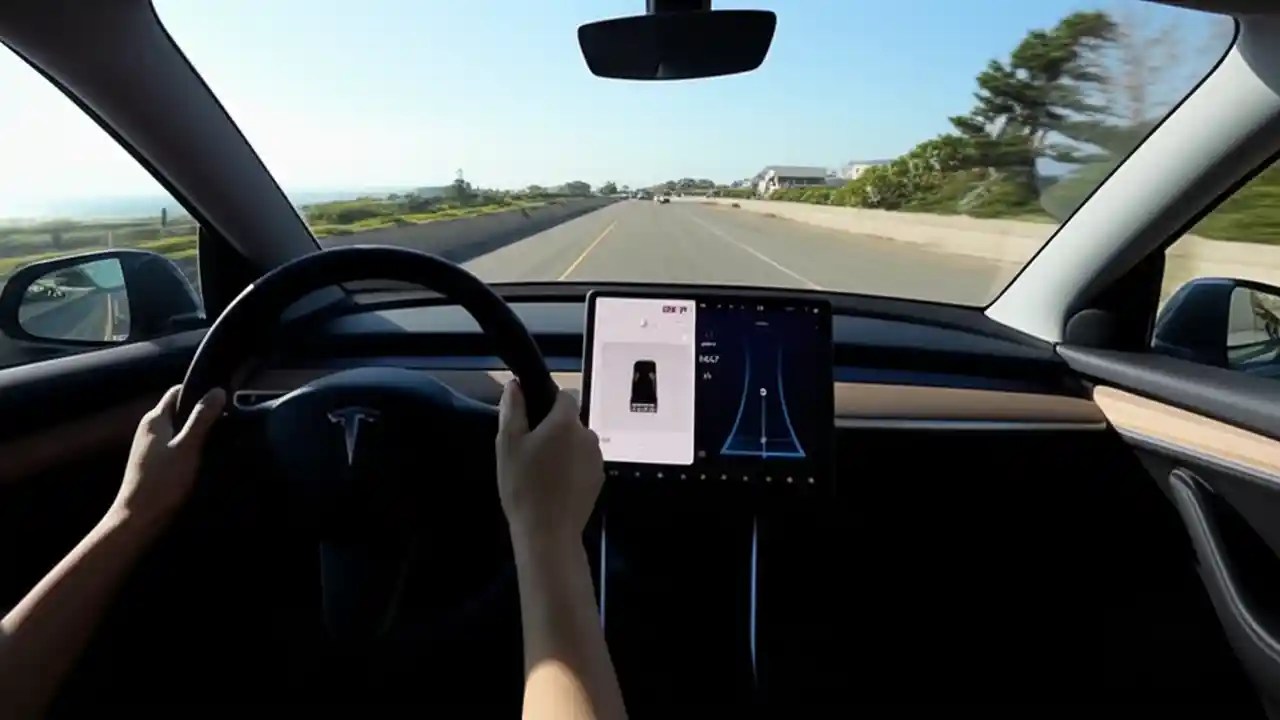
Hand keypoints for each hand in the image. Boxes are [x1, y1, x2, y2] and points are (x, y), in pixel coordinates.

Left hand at [109, 385, 225, 529]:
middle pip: (179, 410)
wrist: (139, 518)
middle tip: (226, 422)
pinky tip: (201, 459)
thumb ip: (202, 418)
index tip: (222, 400)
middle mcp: (149, 428)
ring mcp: (149, 446)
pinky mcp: (152, 462)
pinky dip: (189, 446)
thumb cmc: (163, 481)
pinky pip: (175, 444)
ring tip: (217, 440)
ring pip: (178, 428)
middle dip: (200, 413)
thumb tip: (218, 391)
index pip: (177, 391)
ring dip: (196, 431)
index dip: (199, 391)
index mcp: (155, 419)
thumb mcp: (188, 446)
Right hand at [496, 381, 603, 546]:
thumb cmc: (523, 485)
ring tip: (542, 472)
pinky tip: (556, 486)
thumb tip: (516, 385)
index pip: (566, 395)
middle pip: (571, 421)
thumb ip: (513, 410)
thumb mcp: (508, 445)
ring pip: (578, 443)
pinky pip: (584, 463)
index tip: (533, 418)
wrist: (548, 531)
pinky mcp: (599, 479)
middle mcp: (588, 435)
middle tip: (531, 450)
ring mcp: (597, 458)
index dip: (550, 401)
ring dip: (564, 449)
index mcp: (566, 422)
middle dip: (554, 429)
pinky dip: (572, 468)